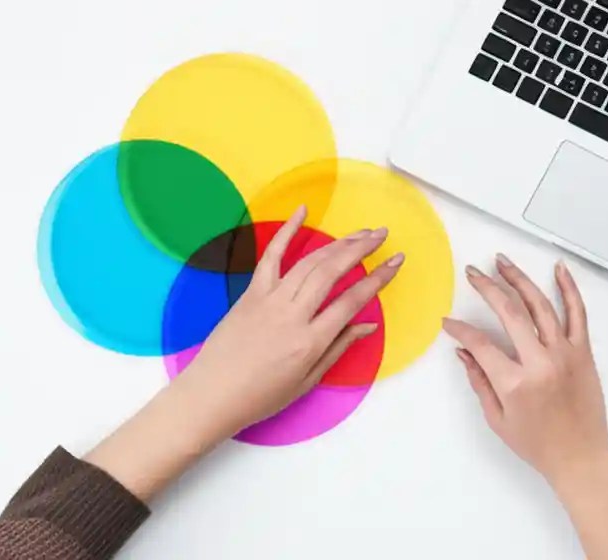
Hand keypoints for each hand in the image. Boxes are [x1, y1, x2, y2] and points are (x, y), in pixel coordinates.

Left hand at [171, 206, 402, 443]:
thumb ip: (338, 348)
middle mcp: (291, 315)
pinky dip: (287, 231)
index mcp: (309, 342)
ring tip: (359, 233)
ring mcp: (269, 300)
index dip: (377, 279)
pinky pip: (271, 256)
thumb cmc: (261, 396)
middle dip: (360, 249)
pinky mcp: (250, 293)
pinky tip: (303, 212)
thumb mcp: (307, 381)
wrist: (211, 394)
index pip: (351, 301)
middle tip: (381, 235)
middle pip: (331, 272)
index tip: (395, 263)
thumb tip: (367, 325)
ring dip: (336, 243)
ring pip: (309, 262)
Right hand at [443, 255, 607, 481]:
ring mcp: (566, 353)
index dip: (460, 328)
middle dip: (487, 287)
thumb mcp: (498, 419)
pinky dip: (569, 288)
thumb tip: (463, 351)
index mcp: (516, 383)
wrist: (581, 456)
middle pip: (509, 312)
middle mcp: (541, 362)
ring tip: (502, 262)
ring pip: (541, 305)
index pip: (480, 343)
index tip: (448, 321)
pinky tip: (559, 269)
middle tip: (473, 273)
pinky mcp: (584, 352)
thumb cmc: (538, 444)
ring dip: (519, 279)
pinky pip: (578, 313)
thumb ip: (479, 381)